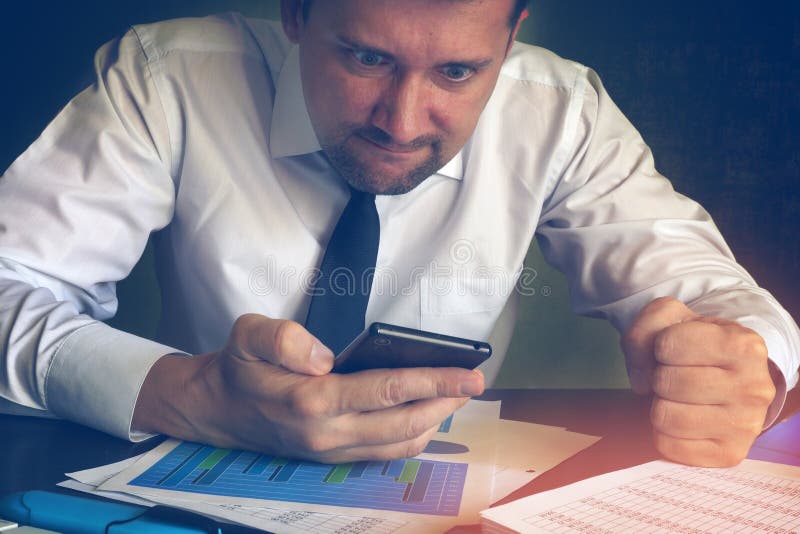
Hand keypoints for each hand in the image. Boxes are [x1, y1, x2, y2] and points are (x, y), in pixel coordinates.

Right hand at [132, 314, 483, 462]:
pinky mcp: (334, 456)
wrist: (217, 409)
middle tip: (474, 382)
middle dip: (445, 402)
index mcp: (310, 401)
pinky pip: (385, 454)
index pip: (385, 392)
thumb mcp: (248, 334)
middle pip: (403, 424)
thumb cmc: (240, 367)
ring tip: (455, 396)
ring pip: (399, 446)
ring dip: (434, 421)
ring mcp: (331, 451)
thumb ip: (284, 338)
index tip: (466, 373)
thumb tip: (326, 358)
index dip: (431, 381)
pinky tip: (425, 414)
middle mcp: (326, 434)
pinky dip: (413, 437)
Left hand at [621, 297, 776, 466]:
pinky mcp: (730, 454)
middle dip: (660, 376)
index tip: (677, 350)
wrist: (727, 375)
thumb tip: (640, 382)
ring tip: (679, 397)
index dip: (661, 346)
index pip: (667, 345)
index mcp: (744, 345)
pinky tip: (682, 419)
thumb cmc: (695, 345)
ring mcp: (746, 425)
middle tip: (677, 375)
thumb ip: (644, 328)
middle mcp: (754, 387)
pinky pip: (668, 446)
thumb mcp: (671, 318)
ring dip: (660, 404)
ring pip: (665, 416)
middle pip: (665, 382)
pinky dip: (663, 432)